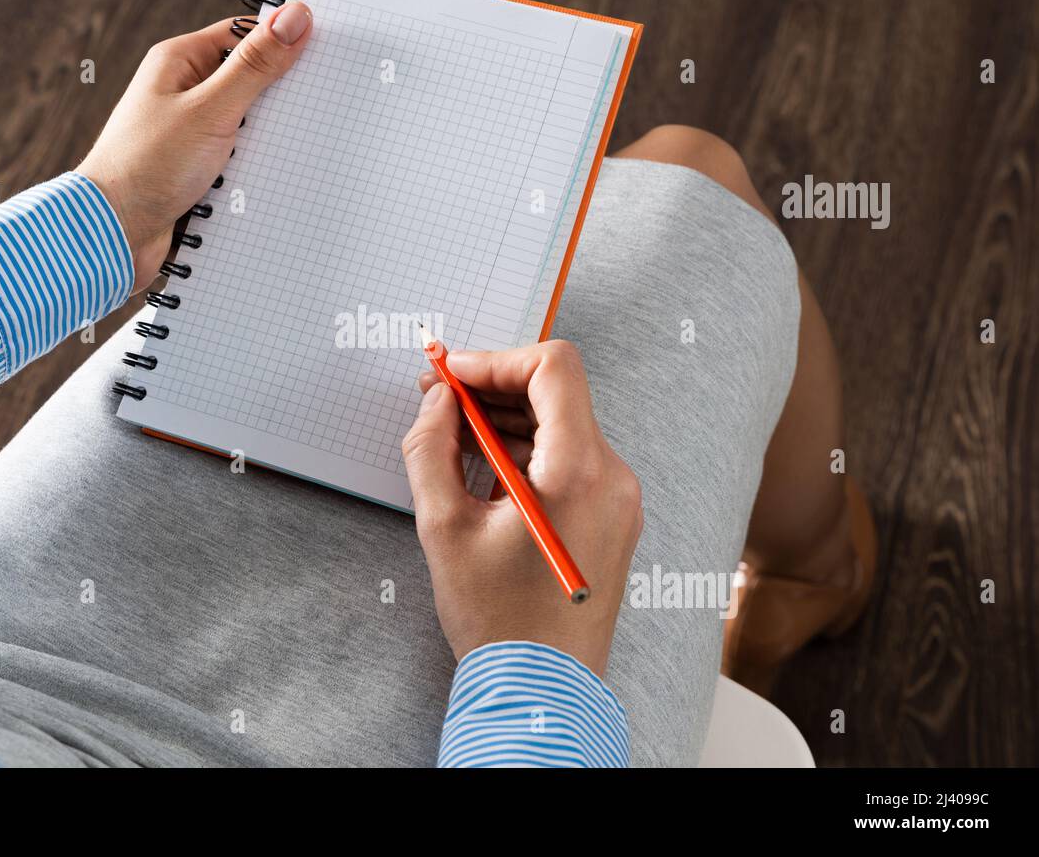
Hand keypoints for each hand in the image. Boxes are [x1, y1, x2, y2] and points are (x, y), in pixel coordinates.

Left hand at [77, 2, 312, 289]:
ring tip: (293, 151)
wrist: (109, 236)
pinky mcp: (194, 171)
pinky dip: (253, 171)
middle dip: (279, 97)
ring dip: (267, 141)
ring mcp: (187, 134)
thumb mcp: (211, 110)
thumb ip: (256, 66)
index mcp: (179, 63)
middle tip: (316, 105)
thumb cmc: (147, 166)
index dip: (281, 40)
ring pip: (246, 126)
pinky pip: (237, 162)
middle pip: (248, 81)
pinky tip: (272, 182)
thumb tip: (295, 16)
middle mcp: (181, 93)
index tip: (323, 49)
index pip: (243, 34)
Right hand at [401, 340, 642, 676]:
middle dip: (493, 388)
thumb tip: (438, 401)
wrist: (541, 690)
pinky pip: (571, 459)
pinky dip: (527, 450)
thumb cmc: (498, 620)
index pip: (552, 369)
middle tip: (438, 397)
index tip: (451, 374)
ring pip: (563, 426)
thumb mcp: (444, 527)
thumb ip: (431, 448)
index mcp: (581, 472)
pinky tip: (482, 465)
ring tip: (451, 434)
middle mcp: (613, 477)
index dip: (495, 360)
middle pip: (557, 394)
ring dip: (507, 419)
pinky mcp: (612, 517)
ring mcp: (619, 499)